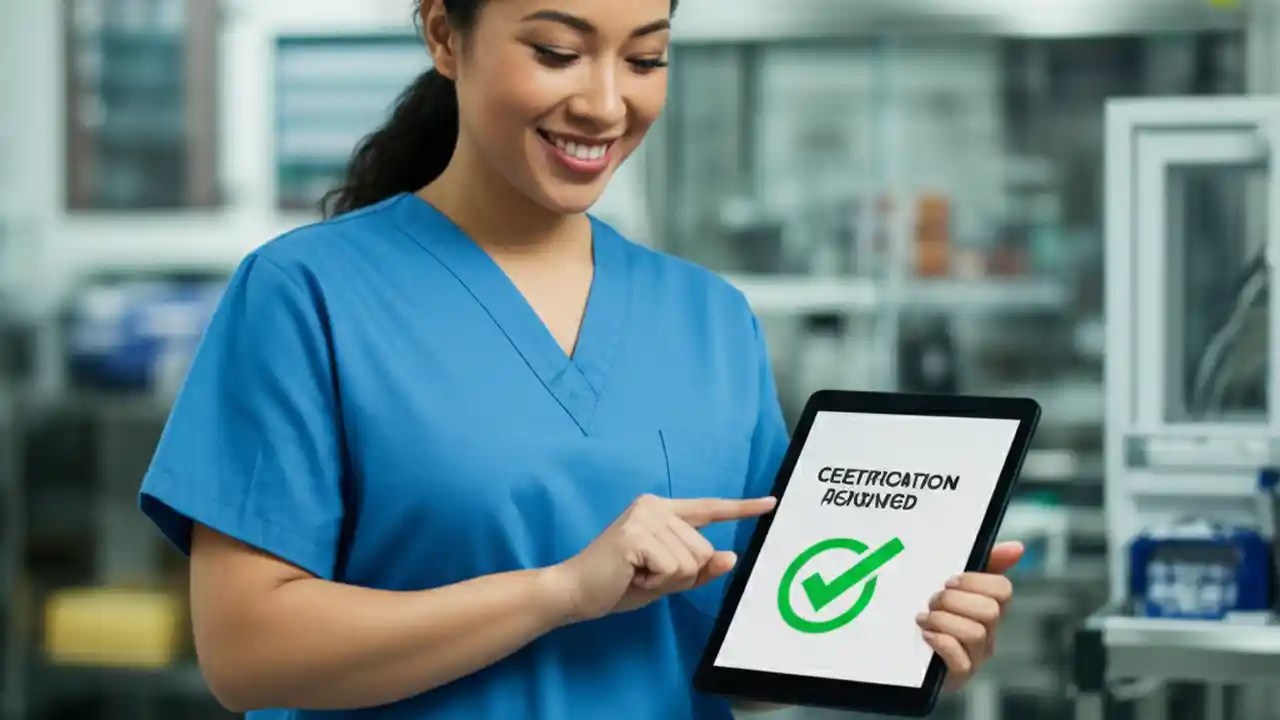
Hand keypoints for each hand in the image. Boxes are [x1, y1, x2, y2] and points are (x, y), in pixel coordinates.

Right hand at [548, 493, 777, 621]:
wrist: (576, 590)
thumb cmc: (619, 584)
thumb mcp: (667, 580)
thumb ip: (698, 569)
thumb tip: (731, 556)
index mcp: (662, 511)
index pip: (709, 508)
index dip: (742, 508)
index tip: (771, 503)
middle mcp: (655, 505)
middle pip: (703, 549)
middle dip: (680, 574)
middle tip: (644, 574)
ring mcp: (645, 516)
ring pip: (692, 561)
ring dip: (666, 580)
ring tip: (637, 574)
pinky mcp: (637, 533)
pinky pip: (674, 569)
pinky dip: (656, 583)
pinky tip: (632, 575)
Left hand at [916, 541, 1022, 690]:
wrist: (907, 651)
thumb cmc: (937, 612)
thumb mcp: (955, 583)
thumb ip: (985, 562)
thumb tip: (1017, 547)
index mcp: (989, 606)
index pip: (1003, 589)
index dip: (976, 582)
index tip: (950, 580)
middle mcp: (988, 631)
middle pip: (990, 612)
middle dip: (954, 601)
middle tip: (933, 600)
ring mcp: (976, 655)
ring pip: (975, 634)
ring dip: (943, 621)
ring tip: (925, 618)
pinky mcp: (960, 674)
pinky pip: (961, 660)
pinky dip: (940, 643)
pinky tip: (926, 634)